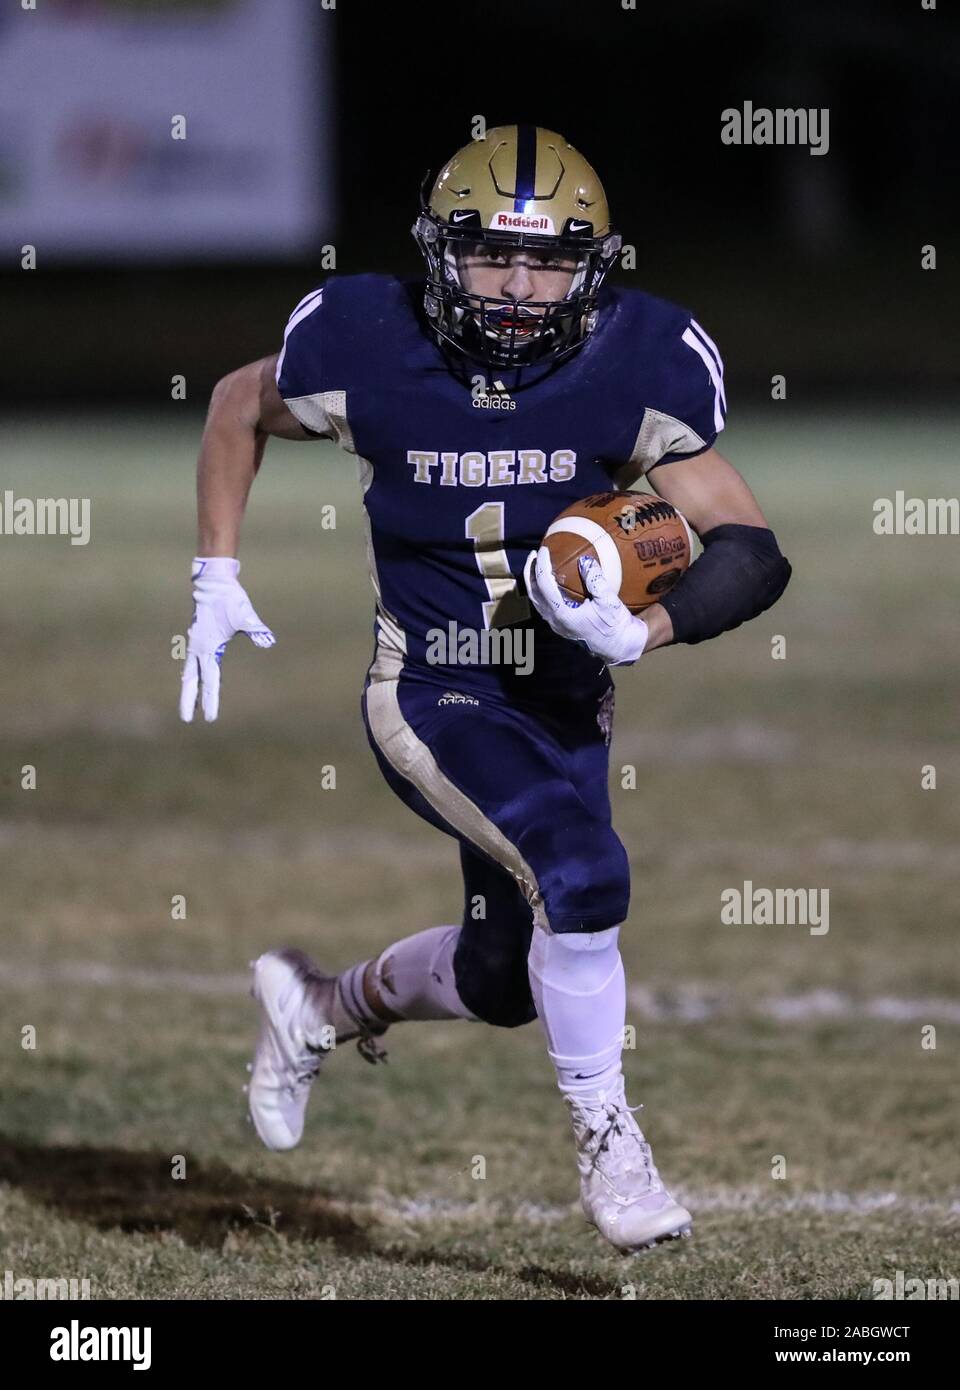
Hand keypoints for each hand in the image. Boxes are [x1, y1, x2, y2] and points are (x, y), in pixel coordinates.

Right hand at [179, 557, 274, 722]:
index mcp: (208, 648)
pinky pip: (192, 663)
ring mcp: (195, 644)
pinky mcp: (197, 639)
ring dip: (189, 690)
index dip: (210, 700)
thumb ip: (255, 629)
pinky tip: (195, 681)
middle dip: (188, 701)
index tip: (209, 717)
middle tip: (186, 720)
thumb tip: (269, 641)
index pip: (209, 681)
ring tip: (190, 706)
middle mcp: (198, 648)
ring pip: (189, 673)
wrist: (214, 583)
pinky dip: (192, 676)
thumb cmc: (230, 600)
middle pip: (190, 681)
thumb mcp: (244, 615)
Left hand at [523, 548, 648, 666]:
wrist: (620, 646)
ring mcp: (556, 624)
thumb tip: (584, 560)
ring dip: (534, 582)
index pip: (544, 584)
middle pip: (533, 593)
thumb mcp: (609, 601)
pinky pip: (544, 605)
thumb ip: (596, 580)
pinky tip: (550, 581)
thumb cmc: (615, 625)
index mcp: (562, 613)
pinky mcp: (561, 625)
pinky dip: (542, 590)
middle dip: (530, 572)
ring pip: (536, 600)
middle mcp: (554, 620)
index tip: (544, 549)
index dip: (542, 564)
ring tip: (537, 565)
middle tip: (534, 554)